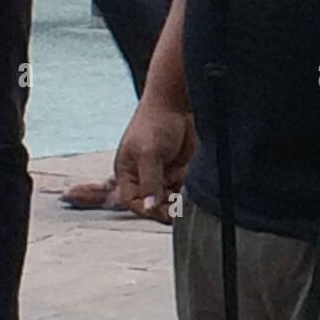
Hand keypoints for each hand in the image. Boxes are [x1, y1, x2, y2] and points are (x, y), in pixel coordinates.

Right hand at [114, 97, 196, 222]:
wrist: (176, 106)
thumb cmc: (155, 124)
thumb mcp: (150, 154)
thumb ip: (149, 182)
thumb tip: (149, 207)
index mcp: (127, 172)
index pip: (132, 201)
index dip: (145, 210)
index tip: (160, 213)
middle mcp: (142, 176)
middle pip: (150, 203)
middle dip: (162, 209)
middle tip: (176, 211)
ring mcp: (160, 174)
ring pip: (166, 199)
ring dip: (175, 203)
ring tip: (184, 202)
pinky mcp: (176, 171)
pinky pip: (179, 190)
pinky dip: (185, 194)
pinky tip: (191, 192)